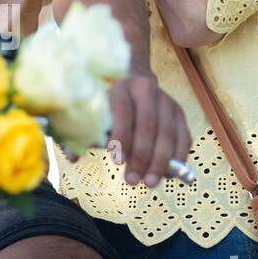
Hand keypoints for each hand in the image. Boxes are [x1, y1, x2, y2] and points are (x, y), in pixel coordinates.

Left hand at [61, 73, 190, 186]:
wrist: (133, 75)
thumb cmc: (106, 99)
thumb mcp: (92, 107)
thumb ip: (82, 131)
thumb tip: (74, 156)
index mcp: (120, 86)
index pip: (122, 111)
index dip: (121, 136)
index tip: (117, 161)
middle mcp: (146, 89)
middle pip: (148, 125)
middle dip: (141, 156)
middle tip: (132, 180)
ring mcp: (165, 100)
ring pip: (167, 133)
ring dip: (160, 161)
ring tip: (150, 182)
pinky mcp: (179, 111)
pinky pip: (183, 136)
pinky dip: (178, 157)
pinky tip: (169, 174)